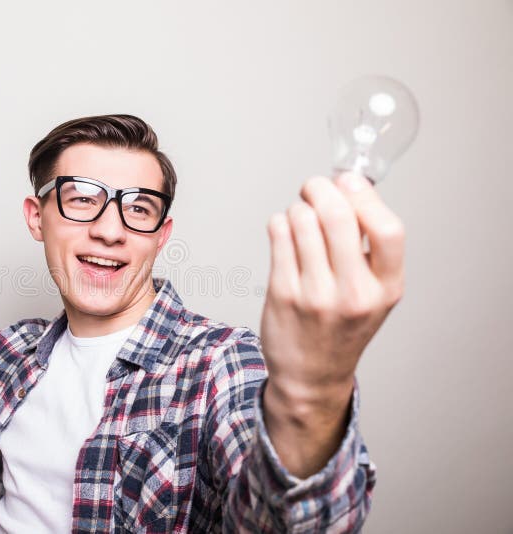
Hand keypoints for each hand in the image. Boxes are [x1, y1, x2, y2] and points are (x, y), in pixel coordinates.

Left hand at [260, 173, 404, 408]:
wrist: (311, 375)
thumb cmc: (342, 326)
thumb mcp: (374, 293)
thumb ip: (368, 247)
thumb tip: (348, 185)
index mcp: (386, 288)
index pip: (388, 229)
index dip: (366, 196)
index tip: (349, 182)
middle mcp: (353, 293)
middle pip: (338, 216)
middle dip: (321, 188)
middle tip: (315, 187)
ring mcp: (315, 294)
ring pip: (302, 220)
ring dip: (298, 207)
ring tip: (300, 217)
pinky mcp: (283, 292)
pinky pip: (279, 234)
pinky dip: (280, 222)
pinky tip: (285, 231)